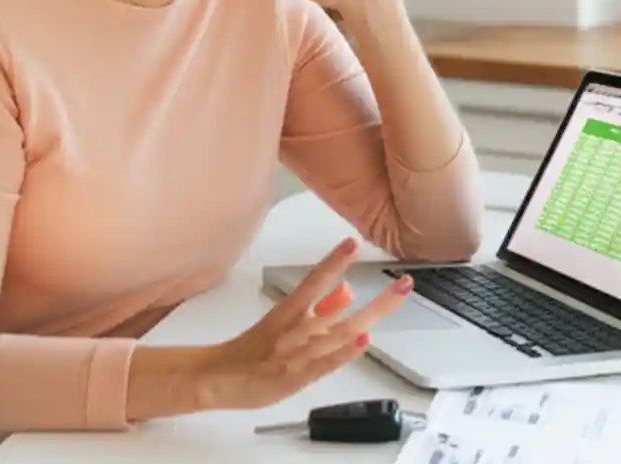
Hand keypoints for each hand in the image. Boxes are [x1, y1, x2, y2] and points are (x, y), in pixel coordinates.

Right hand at [193, 236, 412, 409]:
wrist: (217, 378)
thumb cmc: (252, 350)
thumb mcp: (284, 321)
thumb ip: (317, 308)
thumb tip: (346, 292)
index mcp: (289, 312)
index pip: (314, 280)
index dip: (334, 261)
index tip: (353, 242)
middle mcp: (295, 329)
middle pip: (340, 308)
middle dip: (377, 298)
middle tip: (404, 282)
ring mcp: (297, 353)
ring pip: (336, 334)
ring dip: (366, 317)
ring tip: (391, 298)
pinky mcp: (296, 377)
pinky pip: (324, 364)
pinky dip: (343, 353)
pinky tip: (362, 342)